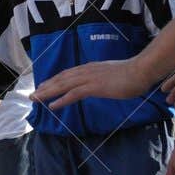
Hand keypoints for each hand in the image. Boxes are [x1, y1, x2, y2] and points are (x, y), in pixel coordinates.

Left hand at [33, 58, 151, 109]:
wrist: (142, 70)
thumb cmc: (133, 74)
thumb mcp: (113, 75)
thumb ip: (104, 78)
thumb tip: (102, 83)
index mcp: (90, 68)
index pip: (67, 74)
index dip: (53, 80)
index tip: (43, 86)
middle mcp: (86, 71)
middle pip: (60, 79)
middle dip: (44, 87)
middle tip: (32, 95)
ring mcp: (90, 78)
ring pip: (63, 85)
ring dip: (47, 93)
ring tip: (35, 100)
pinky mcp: (95, 87)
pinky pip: (74, 94)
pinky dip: (61, 100)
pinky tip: (52, 106)